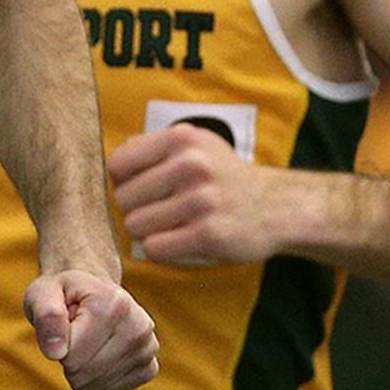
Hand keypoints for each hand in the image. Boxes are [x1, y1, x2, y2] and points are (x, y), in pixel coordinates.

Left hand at [22, 267, 159, 389]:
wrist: (91, 292)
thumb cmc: (62, 293)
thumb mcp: (42, 294)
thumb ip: (46, 316)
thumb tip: (56, 354)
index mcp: (114, 304)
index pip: (71, 355)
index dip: (57, 345)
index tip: (65, 321)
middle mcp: (138, 326)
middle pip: (84, 373)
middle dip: (68, 358)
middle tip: (75, 331)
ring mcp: (148, 348)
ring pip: (96, 384)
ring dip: (81, 368)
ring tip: (87, 339)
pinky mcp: (150, 367)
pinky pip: (110, 389)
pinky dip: (96, 379)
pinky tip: (98, 354)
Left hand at [109, 124, 294, 267]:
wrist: (278, 206)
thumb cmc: (225, 177)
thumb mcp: (196, 145)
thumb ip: (152, 147)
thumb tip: (111, 164)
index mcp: (182, 139)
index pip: (117, 165)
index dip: (123, 182)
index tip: (142, 189)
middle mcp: (191, 165)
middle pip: (123, 199)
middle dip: (135, 210)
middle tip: (160, 212)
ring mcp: (201, 200)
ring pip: (135, 225)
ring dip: (147, 232)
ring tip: (170, 226)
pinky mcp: (209, 234)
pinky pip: (154, 248)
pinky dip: (160, 250)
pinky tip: (179, 241)